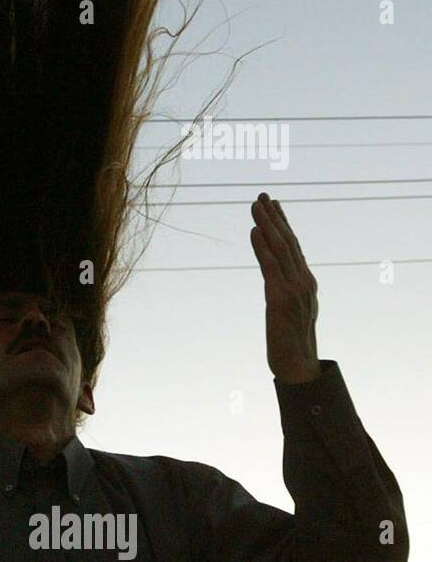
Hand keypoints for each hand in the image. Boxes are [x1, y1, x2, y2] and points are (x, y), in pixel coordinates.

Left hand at [250, 193, 320, 383]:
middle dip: (274, 217)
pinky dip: (263, 248)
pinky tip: (254, 231)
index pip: (294, 245)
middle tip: (261, 195)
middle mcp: (303, 281)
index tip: (273, 204)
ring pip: (280, 249)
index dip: (283, 223)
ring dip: (267, 225)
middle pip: (287, 242)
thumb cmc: (291, 340)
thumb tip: (280, 277)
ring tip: (256, 205)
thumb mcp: (292, 309)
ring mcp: (294, 289)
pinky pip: (271, 268)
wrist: (298, 365)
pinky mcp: (280, 299)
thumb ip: (288, 289)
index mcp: (306, 282)